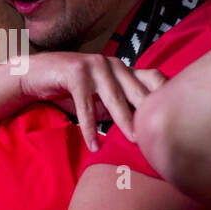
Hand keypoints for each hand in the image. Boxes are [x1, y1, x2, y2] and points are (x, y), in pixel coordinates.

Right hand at [19, 52, 165, 149]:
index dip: (165, 96)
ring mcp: (95, 66)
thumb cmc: (72, 89)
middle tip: (159, 137)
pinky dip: (89, 128)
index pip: (153, 79)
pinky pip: (85, 106)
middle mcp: (113, 64)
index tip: (174, 117)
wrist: (36, 74)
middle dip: (149, 114)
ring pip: (115, 98)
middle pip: (138, 90)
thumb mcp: (100, 98)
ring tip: (135, 141)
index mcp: (123, 69)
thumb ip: (121, 106)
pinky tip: (93, 146)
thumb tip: (146, 129)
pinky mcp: (75, 73)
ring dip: (125, 121)